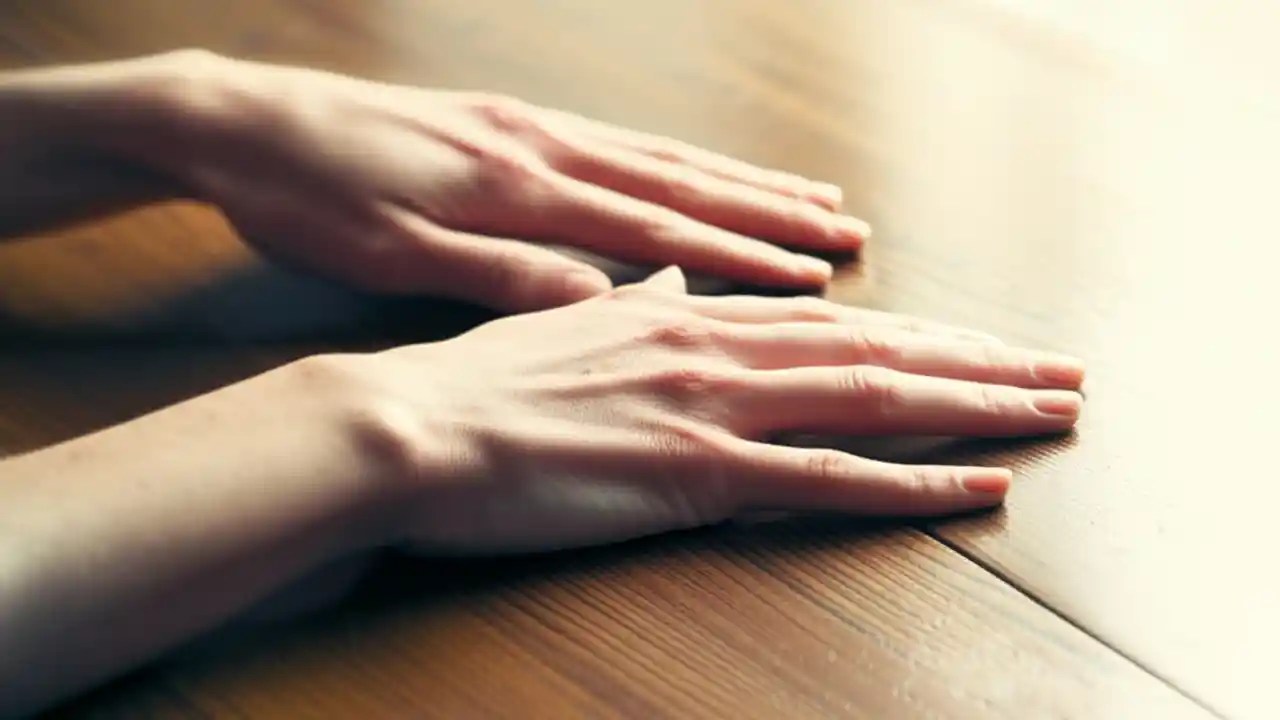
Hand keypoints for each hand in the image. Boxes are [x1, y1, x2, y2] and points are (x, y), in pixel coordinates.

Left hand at [159, 52, 864, 310]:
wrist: (242, 119)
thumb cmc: (310, 199)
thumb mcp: (390, 257)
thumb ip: (500, 276)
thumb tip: (601, 301)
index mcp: (516, 190)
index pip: (652, 230)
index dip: (739, 256)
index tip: (812, 276)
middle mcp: (540, 147)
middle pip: (678, 181)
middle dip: (769, 209)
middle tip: (847, 226)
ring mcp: (528, 126)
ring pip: (657, 154)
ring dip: (738, 177)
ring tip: (806, 193)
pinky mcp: (507, 118)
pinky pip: (617, 138)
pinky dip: (676, 157)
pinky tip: (701, 169)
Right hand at [346, 268, 1083, 553]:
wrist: (411, 423)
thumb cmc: (480, 386)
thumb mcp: (564, 330)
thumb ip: (633, 311)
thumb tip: (671, 289)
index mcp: (687, 321)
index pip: (832, 323)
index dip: (919, 333)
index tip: (981, 342)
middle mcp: (717, 351)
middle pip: (880, 351)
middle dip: (981, 360)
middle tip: (1062, 368)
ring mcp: (713, 410)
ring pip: (874, 398)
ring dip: (975, 404)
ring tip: (1053, 410)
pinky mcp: (695, 475)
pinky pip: (826, 481)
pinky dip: (910, 483)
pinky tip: (975, 486)